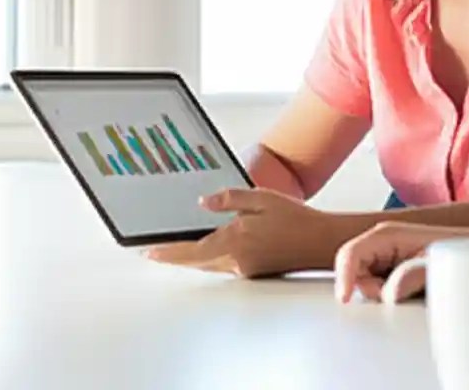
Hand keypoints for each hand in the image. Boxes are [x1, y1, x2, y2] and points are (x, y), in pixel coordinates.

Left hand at [146, 188, 341, 277]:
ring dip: (191, 258)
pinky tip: (208, 248)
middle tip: (154, 252)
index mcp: (236, 240)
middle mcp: (237, 260)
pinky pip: (223, 266)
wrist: (320, 242)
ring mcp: (245, 268)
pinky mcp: (253, 271)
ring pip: (209, 265)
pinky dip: (210, 258)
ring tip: (175, 249)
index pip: (192, 250)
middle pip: (196, 261)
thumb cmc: (296, 219)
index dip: (167, 252)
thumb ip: (229, 199)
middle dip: (174, 256)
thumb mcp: (261, 198)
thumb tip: (204, 202)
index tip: (148, 252)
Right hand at [333, 221, 465, 303]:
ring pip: (365, 285)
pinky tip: (410, 293)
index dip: (344, 277)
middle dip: (374, 291)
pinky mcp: (389, 270)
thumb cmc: (459, 251)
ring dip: (383, 296)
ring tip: (413, 291)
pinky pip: (377, 289)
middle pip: (355, 275)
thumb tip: (390, 293)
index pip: (350, 254)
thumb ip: (412, 275)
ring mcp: (384, 257)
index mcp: (387, 234)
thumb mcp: (436, 264)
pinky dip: (389, 297)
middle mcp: (381, 244)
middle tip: (405, 295)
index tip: (345, 298)